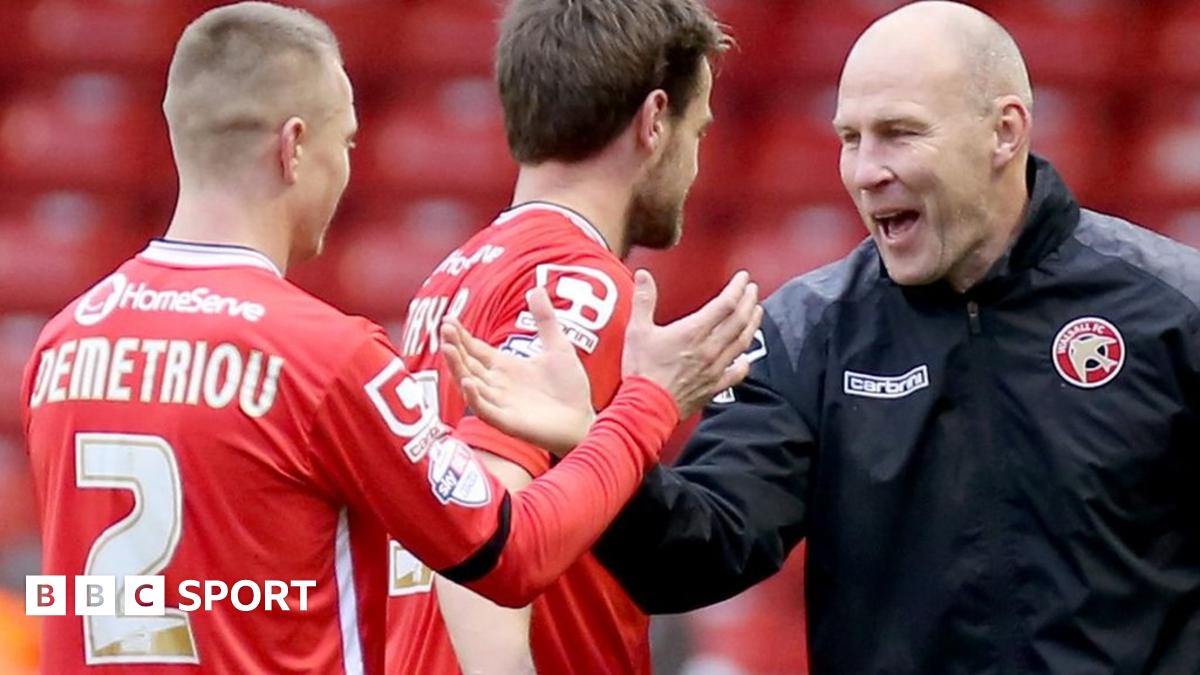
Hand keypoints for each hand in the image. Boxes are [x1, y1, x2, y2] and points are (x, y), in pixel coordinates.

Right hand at [439, 288, 593, 456]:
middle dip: (454, 347)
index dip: (461, 336)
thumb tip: (536, 288)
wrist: (584, 420)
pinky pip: (485, 410)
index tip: (448, 320)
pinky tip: (469, 382)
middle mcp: (497, 385)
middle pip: (468, 364)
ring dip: (457, 368)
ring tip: (447, 349)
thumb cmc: (570, 388)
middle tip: (445, 328)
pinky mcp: (507, 422)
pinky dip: (475, 398)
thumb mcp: (558, 346)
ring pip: (470, 385)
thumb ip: (545, 320)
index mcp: (505, 367)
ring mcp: (500, 404)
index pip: (475, 349)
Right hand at [622, 269, 761, 417]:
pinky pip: (736, 373)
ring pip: (742, 342)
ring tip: (757, 312)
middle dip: (749, 301)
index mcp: (693, 332)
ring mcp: (714, 368)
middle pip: (739, 320)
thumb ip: (643, 300)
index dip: (738, 288)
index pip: (725, 304)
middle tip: (753, 290)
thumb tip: (644, 276)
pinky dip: (744, 362)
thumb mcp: (637, 331)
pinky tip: (745, 357)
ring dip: (752, 324)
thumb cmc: (642, 371)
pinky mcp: (713, 386)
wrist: (647, 407)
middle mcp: (709, 348)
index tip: (743, 278)